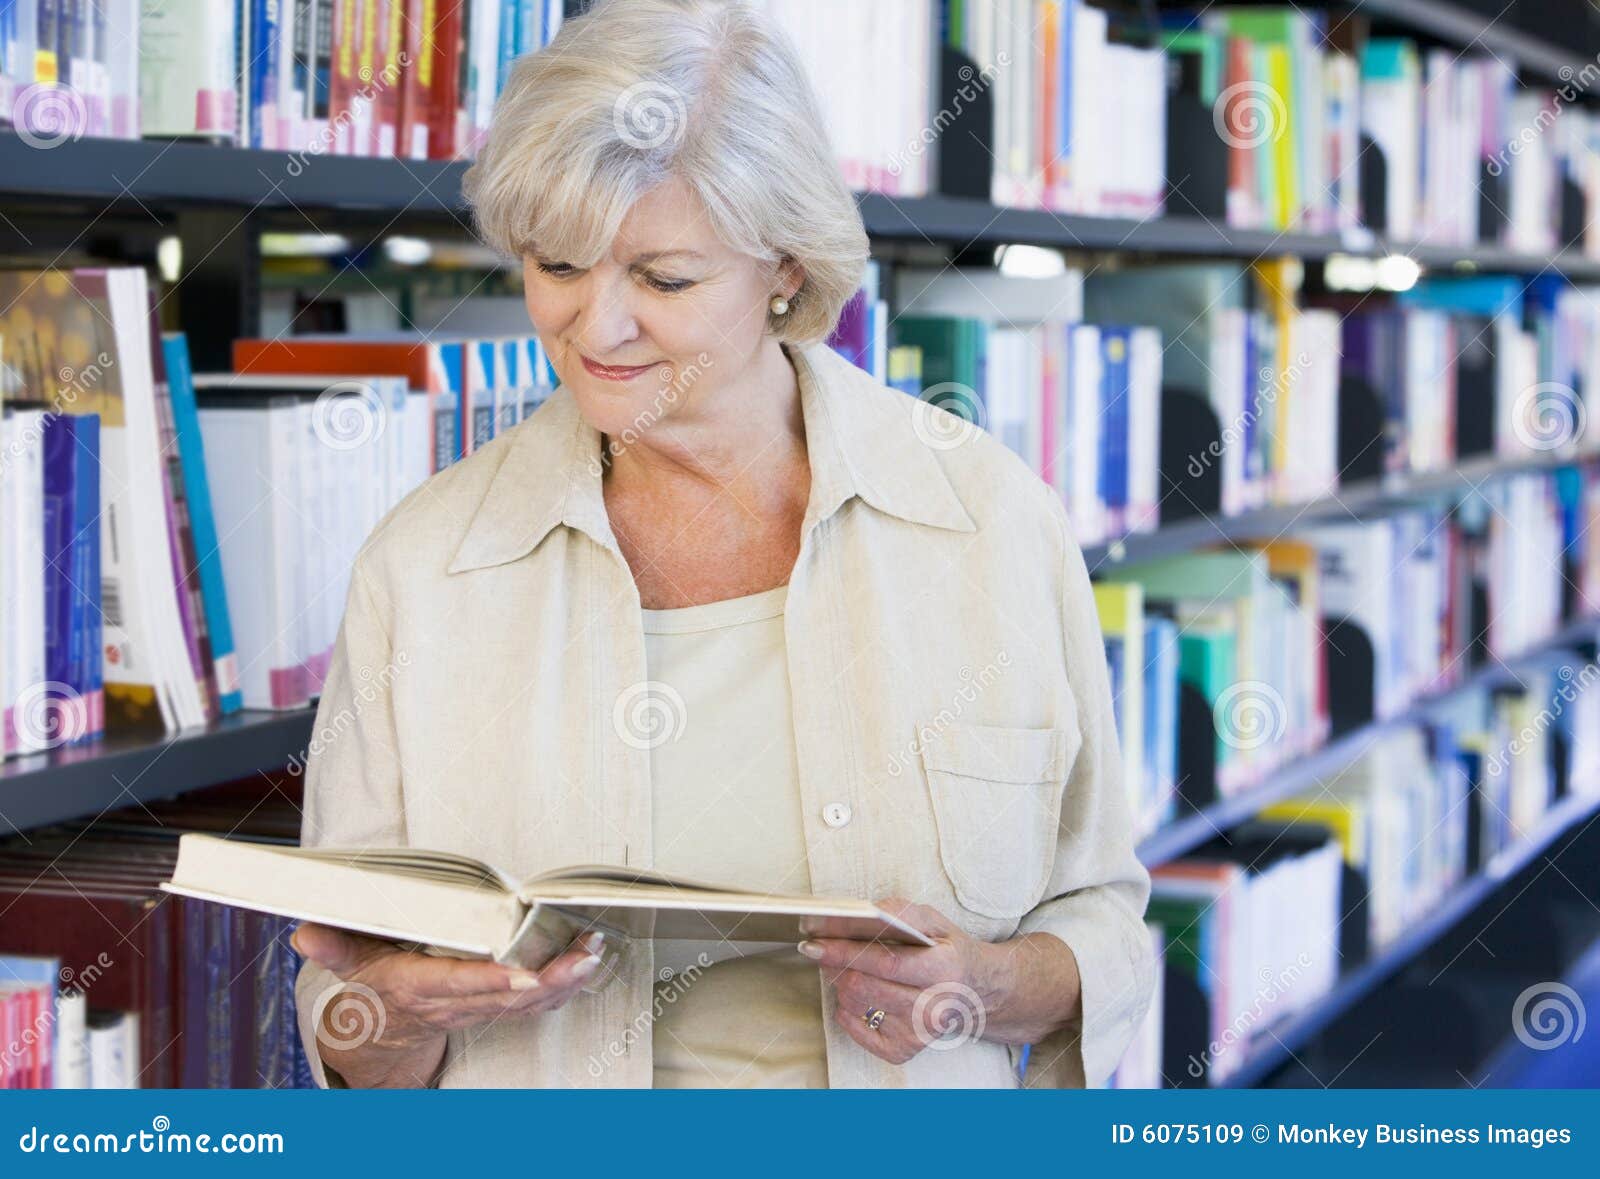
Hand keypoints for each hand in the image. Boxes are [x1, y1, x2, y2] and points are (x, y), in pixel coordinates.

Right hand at [290, 922, 606, 1086]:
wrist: (387, 1028)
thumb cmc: (376, 983)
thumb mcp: (350, 961)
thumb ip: (333, 945)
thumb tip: (306, 933)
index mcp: (419, 986)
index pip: (457, 984)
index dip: (490, 981)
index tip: (521, 973)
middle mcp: (454, 1002)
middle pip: (506, 995)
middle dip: (549, 977)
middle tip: (582, 954)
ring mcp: (479, 1009)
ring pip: (529, 1002)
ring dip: (566, 980)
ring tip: (594, 952)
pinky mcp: (498, 1007)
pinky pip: (537, 1003)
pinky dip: (566, 986)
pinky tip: (589, 963)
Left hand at [797, 898, 1081, 1066]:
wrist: (977, 991)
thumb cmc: (948, 950)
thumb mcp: (934, 920)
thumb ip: (901, 911)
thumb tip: (866, 912)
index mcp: (944, 970)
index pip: (885, 962)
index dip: (846, 951)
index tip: (816, 942)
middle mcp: (934, 1008)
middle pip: (864, 988)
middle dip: (837, 965)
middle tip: (826, 950)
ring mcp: (919, 1035)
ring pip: (856, 1007)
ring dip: (842, 984)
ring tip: (850, 969)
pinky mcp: (905, 1051)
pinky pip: (858, 1033)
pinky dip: (847, 1012)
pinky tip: (857, 998)